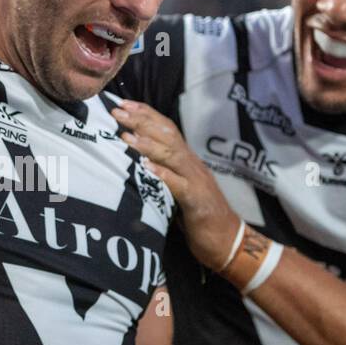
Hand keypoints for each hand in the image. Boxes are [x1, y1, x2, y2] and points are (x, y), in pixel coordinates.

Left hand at [112, 99, 240, 270]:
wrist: (227, 241)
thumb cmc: (199, 217)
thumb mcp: (179, 189)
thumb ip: (164, 174)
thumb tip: (137, 162)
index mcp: (187, 160)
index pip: (166, 129)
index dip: (146, 114)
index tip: (124, 104)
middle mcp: (192, 165)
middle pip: (167, 135)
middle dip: (142, 121)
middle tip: (118, 111)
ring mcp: (197, 181)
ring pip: (172, 155)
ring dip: (148, 144)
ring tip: (126, 136)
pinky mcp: (197, 201)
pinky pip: (179, 185)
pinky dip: (163, 174)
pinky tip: (146, 167)